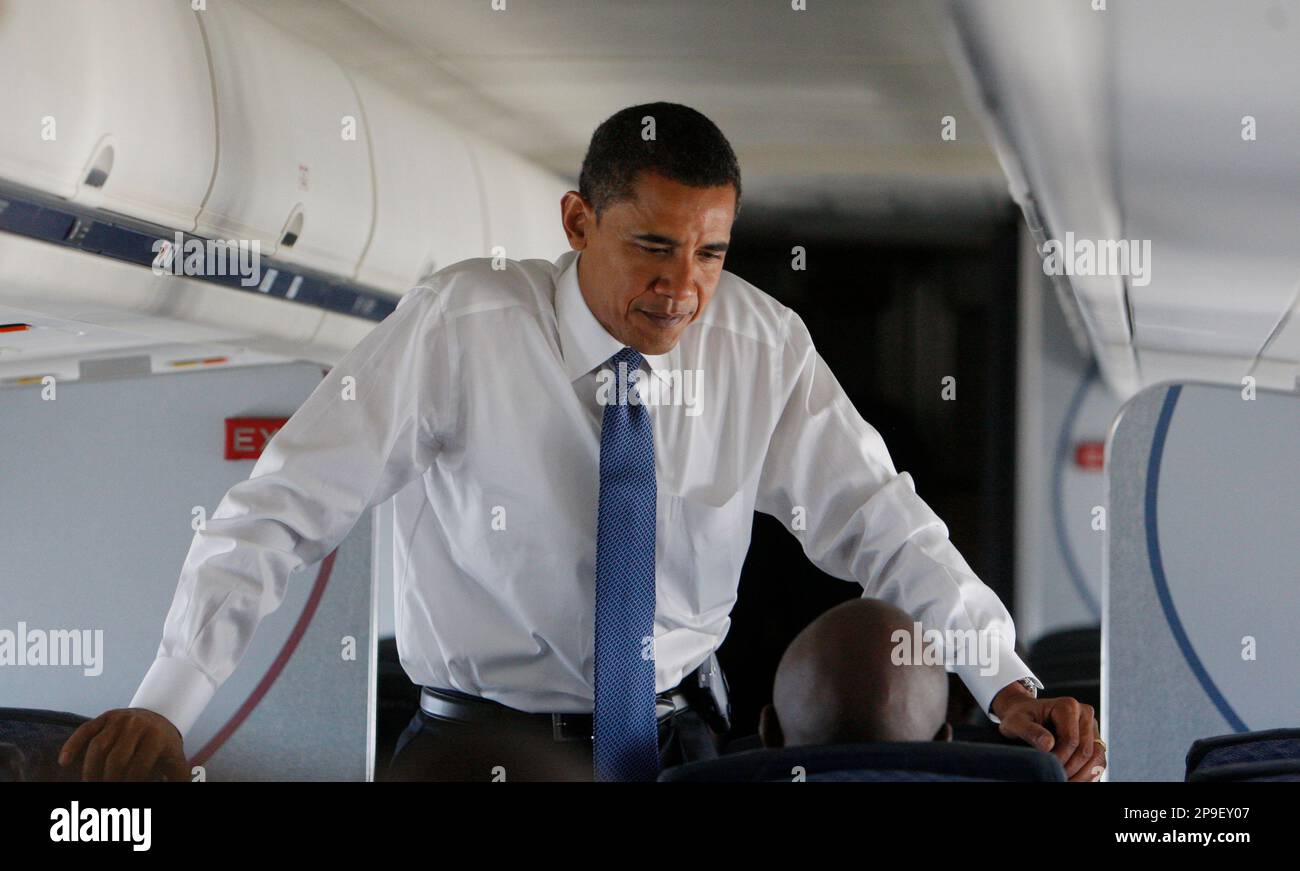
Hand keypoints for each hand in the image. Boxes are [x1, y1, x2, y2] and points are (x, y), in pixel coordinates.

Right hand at [59, 708, 189, 781]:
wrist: (160, 717)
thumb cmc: (164, 747)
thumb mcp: (175, 759)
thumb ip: (178, 777)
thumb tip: (186, 787)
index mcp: (156, 736)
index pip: (138, 767)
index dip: (130, 784)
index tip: (125, 792)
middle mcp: (137, 724)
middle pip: (116, 759)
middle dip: (108, 780)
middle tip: (105, 791)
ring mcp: (119, 719)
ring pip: (98, 746)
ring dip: (90, 770)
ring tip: (89, 785)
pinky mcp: (105, 716)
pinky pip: (85, 730)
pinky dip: (72, 745)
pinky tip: (64, 761)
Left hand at [991, 683, 1105, 781]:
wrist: (1024, 714)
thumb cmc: (1020, 717)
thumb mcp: (1016, 722)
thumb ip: (1030, 731)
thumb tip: (1048, 745)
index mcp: (1068, 706)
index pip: (1071, 740)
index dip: (1060, 758)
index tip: (1046, 766)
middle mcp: (1084, 714)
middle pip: (1086, 751)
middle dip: (1071, 769)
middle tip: (1056, 777)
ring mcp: (1091, 727)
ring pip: (1097, 758)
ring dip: (1083, 775)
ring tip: (1064, 780)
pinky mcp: (1094, 739)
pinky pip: (1098, 761)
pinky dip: (1088, 775)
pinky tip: (1073, 779)